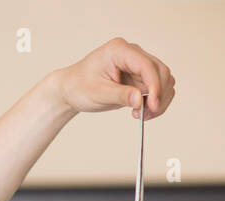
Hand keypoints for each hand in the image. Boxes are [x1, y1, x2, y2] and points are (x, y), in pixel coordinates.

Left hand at [55, 37, 175, 118]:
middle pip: (160, 72)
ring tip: (141, 115)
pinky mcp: (140, 76)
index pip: (146, 65)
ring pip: (163, 80)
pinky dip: (155, 101)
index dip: (154, 85)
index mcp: (120, 50)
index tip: (153, 105)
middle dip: (159, 95)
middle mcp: (133, 53)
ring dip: (159, 99)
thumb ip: (120, 95)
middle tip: (146, 115)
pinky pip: (158, 87)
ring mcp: (138, 64)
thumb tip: (140, 100)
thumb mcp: (97, 93)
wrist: (70, 89)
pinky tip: (141, 111)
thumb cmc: (78, 87)